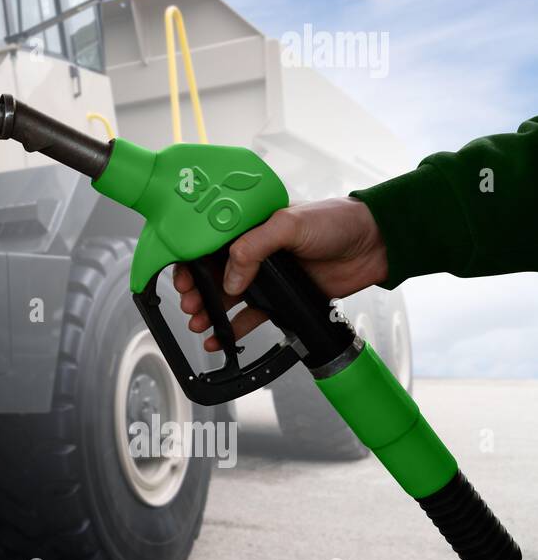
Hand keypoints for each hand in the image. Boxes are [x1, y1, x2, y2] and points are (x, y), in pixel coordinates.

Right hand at [172, 197, 388, 351]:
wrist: (375, 244)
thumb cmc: (336, 221)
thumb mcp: (290, 223)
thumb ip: (255, 246)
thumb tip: (231, 277)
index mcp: (250, 225)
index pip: (209, 243)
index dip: (191, 261)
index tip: (182, 278)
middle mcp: (255, 251)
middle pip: (214, 274)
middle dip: (197, 291)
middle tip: (190, 304)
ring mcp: (268, 277)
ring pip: (229, 298)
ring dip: (211, 312)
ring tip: (199, 323)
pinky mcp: (283, 298)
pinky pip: (252, 317)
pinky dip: (235, 329)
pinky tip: (220, 338)